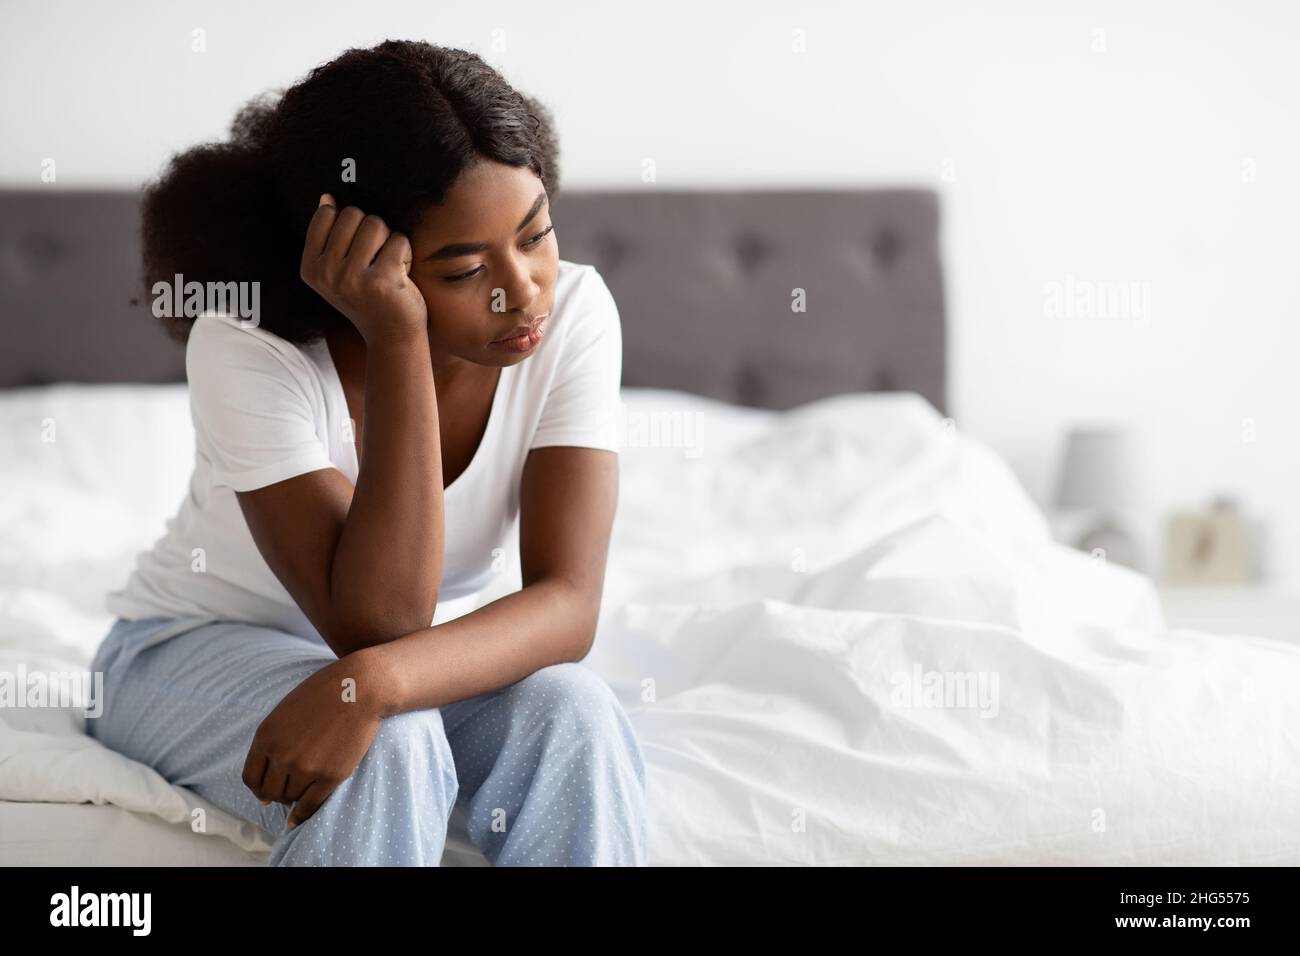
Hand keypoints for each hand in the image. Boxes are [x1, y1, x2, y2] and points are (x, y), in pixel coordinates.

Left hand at [241, 652, 387, 829]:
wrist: (360, 689)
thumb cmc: (323, 695)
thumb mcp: (284, 712)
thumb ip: (271, 742)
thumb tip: (265, 783)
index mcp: (266, 737)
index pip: (251, 778)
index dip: (258, 788)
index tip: (264, 793)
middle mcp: (282, 755)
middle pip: (270, 792)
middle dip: (276, 795)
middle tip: (286, 793)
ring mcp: (306, 767)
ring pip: (290, 798)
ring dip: (293, 798)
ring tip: (302, 791)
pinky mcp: (331, 775)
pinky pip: (310, 804)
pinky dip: (302, 814)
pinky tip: (299, 817)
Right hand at [299, 193, 428, 345]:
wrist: (392, 336)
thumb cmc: (369, 298)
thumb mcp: (339, 270)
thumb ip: (330, 236)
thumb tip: (325, 198)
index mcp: (310, 268)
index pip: (326, 214)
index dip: (349, 225)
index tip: (356, 252)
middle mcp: (326, 274)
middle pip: (352, 214)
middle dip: (371, 231)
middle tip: (376, 261)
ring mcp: (351, 278)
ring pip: (375, 223)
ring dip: (389, 241)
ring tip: (388, 267)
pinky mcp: (381, 281)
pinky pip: (398, 240)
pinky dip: (405, 254)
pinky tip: (401, 276)